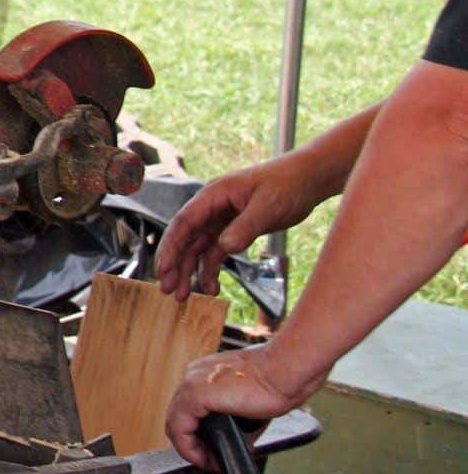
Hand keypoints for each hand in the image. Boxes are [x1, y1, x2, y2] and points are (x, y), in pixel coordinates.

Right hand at [154, 157, 321, 302]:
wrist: (309, 179)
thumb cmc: (288, 184)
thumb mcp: (267, 206)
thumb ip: (245, 227)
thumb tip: (225, 247)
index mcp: (214, 195)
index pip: (184, 222)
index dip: (171, 246)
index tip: (163, 269)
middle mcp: (212, 207)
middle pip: (186, 238)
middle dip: (175, 264)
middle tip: (168, 289)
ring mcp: (222, 219)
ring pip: (198, 248)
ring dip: (190, 270)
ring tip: (184, 295)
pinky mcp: (234, 229)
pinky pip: (216, 252)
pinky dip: (211, 269)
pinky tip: (212, 286)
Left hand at [165, 345, 321, 469]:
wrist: (285, 370)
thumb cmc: (277, 380)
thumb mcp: (250, 403)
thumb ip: (237, 419)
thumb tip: (241, 442)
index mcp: (206, 374)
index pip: (188, 409)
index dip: (196, 435)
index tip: (213, 452)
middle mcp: (193, 375)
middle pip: (179, 417)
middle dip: (193, 443)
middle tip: (211, 461)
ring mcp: (191, 383)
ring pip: (175, 424)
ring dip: (190, 449)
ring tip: (209, 463)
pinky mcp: (194, 394)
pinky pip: (179, 429)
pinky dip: (189, 449)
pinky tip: (206, 460)